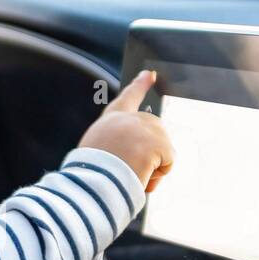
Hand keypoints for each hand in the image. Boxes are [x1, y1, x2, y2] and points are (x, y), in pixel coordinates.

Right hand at [78, 69, 174, 192]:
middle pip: (155, 135)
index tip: (150, 75)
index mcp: (109, 120)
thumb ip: (118, 147)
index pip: (128, 98)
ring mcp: (144, 128)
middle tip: (126, 170)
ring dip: (150, 169)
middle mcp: (128, 118)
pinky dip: (157, 177)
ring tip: (127, 174)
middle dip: (151, 155)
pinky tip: (139, 177)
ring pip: (162, 151)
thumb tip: (143, 159)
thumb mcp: (97, 154)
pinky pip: (168, 163)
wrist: (92, 184)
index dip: (139, 85)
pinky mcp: (157, 142)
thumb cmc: (90, 177)